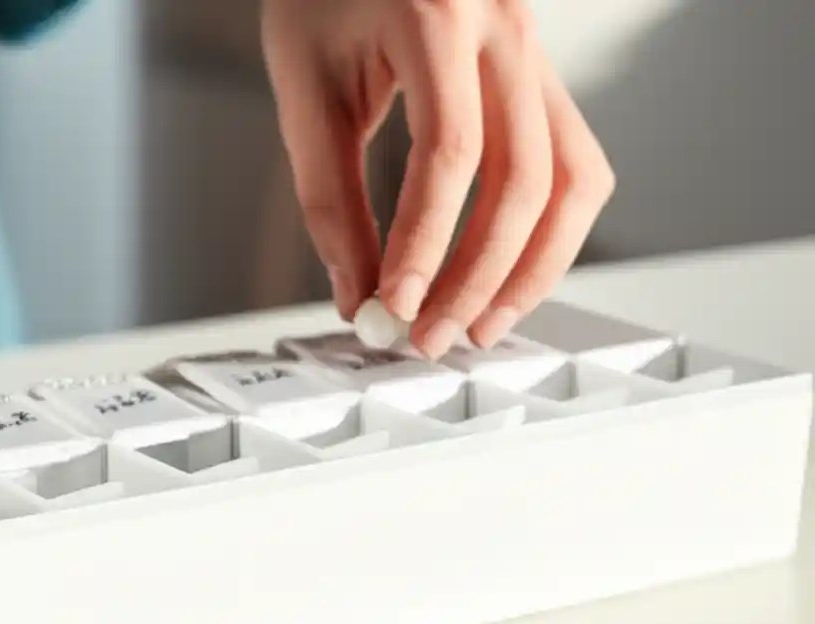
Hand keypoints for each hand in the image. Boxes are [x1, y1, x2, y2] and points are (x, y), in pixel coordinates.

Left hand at [263, 0, 614, 357]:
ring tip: (480, 326)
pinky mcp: (542, 78)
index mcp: (438, 15)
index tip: (395, 305)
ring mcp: (536, 51)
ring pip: (572, 179)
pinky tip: (506, 275)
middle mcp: (506, 28)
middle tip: (432, 336)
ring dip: (532, 268)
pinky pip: (574, 164)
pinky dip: (549, 232)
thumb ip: (328, 195)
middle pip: (525, 176)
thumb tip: (359, 293)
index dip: (426, 242)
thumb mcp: (304, 87)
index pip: (451, 150)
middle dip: (479, 275)